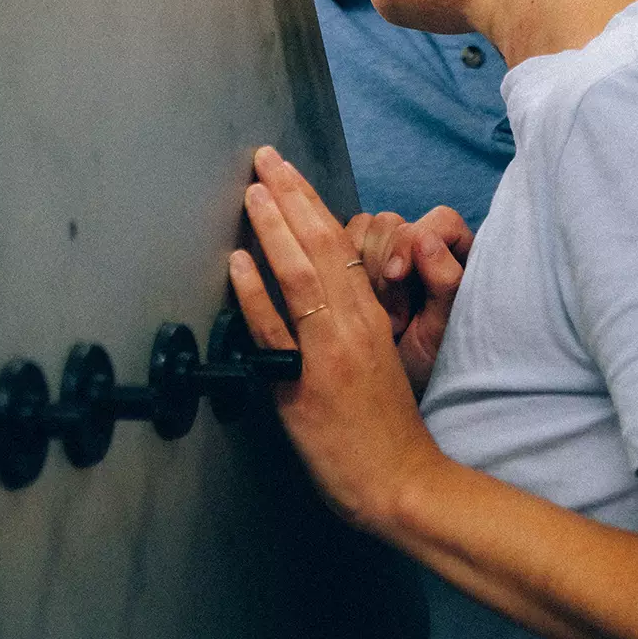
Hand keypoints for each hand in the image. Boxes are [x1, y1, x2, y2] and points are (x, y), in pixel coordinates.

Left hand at [229, 147, 442, 532]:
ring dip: (273, 228)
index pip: (338, 241)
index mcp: (369, 313)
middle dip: (289, 195)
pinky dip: (254, 293)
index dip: (308, 201)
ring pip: (301, 273)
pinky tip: (237, 265)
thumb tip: (309, 288)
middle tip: (264, 158)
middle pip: (320, 244)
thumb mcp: (378, 356)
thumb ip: (349, 320)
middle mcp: (352, 322)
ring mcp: (329, 351)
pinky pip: (276, 330)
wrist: (400, 480)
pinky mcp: (305, 385)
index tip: (284, 170)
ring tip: (252, 193)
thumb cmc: (386, 424)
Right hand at [346, 207, 471, 396]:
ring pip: (367, 229)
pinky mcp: (360, 261)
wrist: (394, 393)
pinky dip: (342, 267)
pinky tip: (352, 301)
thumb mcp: (443, 330)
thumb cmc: (428, 364)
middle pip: (395, 224)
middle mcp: (425, 246)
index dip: (411, 243)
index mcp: (457, 255)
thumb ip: (445, 282)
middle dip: (384, 268)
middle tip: (391, 316)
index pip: (438, 221)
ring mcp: (391, 252)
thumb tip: (426, 238)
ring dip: (363, 269)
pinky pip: (343, 242)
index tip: (394, 277)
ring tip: (375, 312)